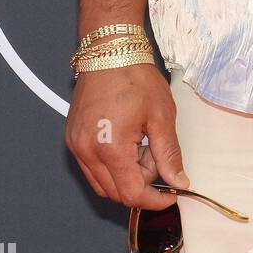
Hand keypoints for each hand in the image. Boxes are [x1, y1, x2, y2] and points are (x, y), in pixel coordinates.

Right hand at [65, 64, 187, 209]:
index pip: (132, 193)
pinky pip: (92, 168)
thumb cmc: (135, 76)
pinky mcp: (73, 139)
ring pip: (102, 184)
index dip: (154, 200)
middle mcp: (87, 151)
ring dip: (125, 176)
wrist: (110, 51)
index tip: (171, 194)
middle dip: (141, 182)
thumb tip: (179, 180)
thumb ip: (169, 154)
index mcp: (110, 147)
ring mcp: (76, 146)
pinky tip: (126, 142)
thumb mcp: (162, 116)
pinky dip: (111, 166)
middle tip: (156, 154)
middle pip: (116, 192)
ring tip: (141, 144)